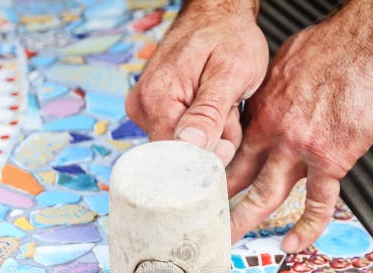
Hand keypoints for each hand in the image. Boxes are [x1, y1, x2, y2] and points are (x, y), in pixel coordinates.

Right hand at [125, 1, 267, 164]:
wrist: (217, 14)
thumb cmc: (228, 36)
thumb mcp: (230, 74)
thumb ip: (210, 114)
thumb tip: (191, 146)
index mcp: (157, 99)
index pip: (175, 157)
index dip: (206, 157)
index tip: (229, 140)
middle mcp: (142, 107)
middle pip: (179, 154)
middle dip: (212, 143)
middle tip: (230, 112)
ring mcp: (144, 110)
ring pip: (183, 146)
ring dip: (211, 135)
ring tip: (224, 106)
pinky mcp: (152, 111)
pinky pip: (179, 134)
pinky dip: (202, 128)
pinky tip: (213, 108)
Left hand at [227, 20, 372, 249]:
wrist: (371, 44)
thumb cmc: (336, 45)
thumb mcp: (285, 60)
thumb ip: (273, 88)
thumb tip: (270, 96)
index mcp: (261, 109)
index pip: (228, 147)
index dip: (213, 167)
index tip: (204, 182)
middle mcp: (273, 132)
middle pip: (236, 174)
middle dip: (216, 199)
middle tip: (202, 218)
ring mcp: (298, 149)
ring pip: (264, 195)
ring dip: (245, 220)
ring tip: (230, 239)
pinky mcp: (331, 160)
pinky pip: (317, 203)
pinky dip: (306, 227)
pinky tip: (294, 244)